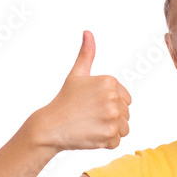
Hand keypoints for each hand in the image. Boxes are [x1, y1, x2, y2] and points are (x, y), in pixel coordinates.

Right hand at [34, 30, 131, 150]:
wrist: (50, 126)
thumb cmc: (65, 101)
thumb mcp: (76, 75)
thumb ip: (86, 55)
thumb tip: (88, 32)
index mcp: (110, 81)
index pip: (126, 100)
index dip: (111, 106)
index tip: (93, 106)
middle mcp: (113, 97)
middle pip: (126, 115)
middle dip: (110, 119)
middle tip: (90, 118)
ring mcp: (112, 116)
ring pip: (124, 129)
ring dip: (110, 132)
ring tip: (91, 126)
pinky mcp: (110, 134)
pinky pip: (117, 142)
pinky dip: (105, 143)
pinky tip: (90, 136)